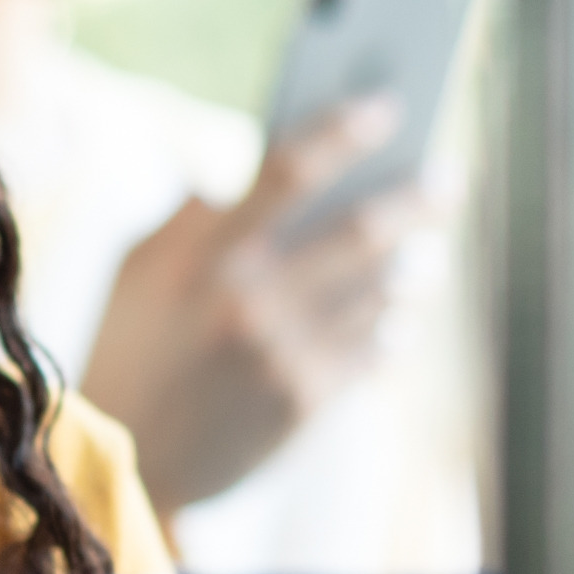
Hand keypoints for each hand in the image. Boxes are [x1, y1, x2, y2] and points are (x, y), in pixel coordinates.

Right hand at [76, 96, 429, 511]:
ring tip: (427, 253)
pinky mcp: (305, 402)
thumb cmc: (130, 353)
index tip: (386, 107)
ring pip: (380, 290)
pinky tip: (399, 315)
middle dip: (414, 198)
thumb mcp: (137, 273)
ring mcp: (281, 353)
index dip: (342, 131)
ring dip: (414, 265)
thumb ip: (192, 217)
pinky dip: (394, 325)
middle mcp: (246, 300)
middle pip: (358, 230)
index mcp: (199, 255)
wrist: (127, 466)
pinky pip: (376, 348)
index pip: (286, 171)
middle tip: (447, 177)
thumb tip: (246, 169)